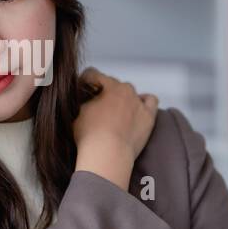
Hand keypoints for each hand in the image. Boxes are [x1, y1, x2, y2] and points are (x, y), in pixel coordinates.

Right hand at [73, 69, 158, 189]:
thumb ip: (82, 101)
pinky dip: (144, 102)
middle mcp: (125, 89)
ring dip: (123, 97)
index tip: (80, 89)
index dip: (84, 81)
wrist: (108, 155)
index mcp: (108, 85)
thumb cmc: (89, 136)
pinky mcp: (148, 117)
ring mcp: (138, 102)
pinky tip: (137, 108)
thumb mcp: (77, 113)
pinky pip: (150, 101)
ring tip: (116, 110)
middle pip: (112, 83)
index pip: (93, 74)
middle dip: (104, 91)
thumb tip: (84, 100)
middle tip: (96, 105)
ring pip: (130, 92)